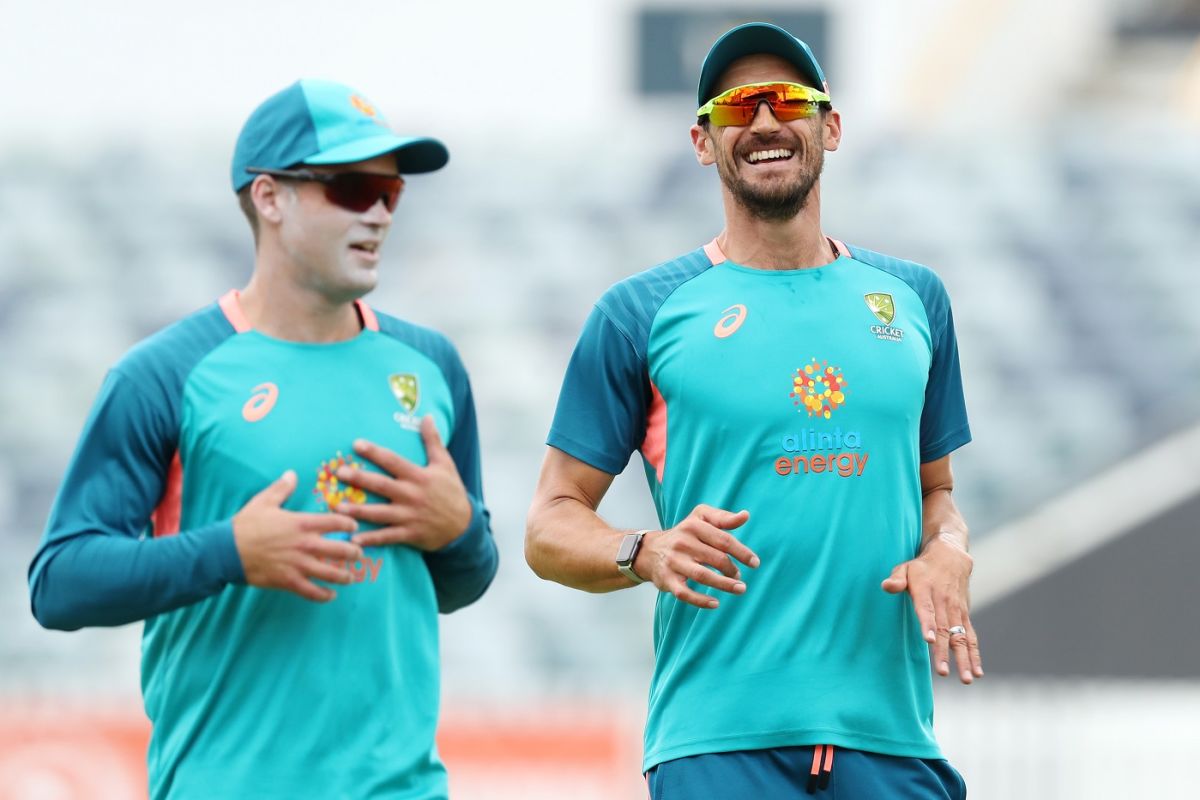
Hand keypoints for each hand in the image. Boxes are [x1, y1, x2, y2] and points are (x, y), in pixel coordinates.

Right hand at [233, 471, 362, 601]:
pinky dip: (324, 595)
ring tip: (350, 576)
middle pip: (342, 550)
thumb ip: (282, 488)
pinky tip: (331, 595)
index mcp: (303, 523)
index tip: (354, 526)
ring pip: (332, 573)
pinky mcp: (289, 581)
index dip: (350, 524)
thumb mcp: (264, 501)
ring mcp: (299, 565)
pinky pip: (313, 592)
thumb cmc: (246, 525)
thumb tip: (292, 473)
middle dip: (354, 552)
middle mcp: (306, 545)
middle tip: (358, 553)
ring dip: (345, 576)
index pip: (337, 522)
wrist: (226, 551)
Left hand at [334, 415, 472, 549]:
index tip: (356, 444)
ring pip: (380, 513)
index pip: (393, 461)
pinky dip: (371, 539)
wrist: (464, 525)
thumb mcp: (445, 464)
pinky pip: (387, 537)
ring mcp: (409, 516)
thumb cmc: (451, 491)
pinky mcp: (409, 534)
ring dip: (359, 510)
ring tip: (338, 507)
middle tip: (340, 472)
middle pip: (382, 485)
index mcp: (419, 476)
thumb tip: (427, 416)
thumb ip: (433, 441)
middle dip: (360, 478)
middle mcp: (412, 495)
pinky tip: (353, 539)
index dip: (375, 452)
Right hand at [633, 505, 759, 608]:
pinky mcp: (667, 579)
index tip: (755, 563)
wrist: (649, 551)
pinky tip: (715, 603)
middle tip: (740, 578)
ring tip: (740, 589)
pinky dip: (701, 600)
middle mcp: (682, 542)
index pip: (724, 540)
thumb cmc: (683, 535)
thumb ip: (723, 518)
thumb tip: (745, 515)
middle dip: (733, 570)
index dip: (742, 552)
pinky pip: (685, 593)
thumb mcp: (699, 519)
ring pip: (703, 576)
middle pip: (716, 558)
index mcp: (693, 525)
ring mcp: (674, 562)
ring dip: (724, 585)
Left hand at [881, 535, 982, 683]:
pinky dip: (975, 654)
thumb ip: (896, 578)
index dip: (928, 624)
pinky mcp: (964, 616)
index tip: (928, 640)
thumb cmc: (922, 567)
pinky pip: (971, 637)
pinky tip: (977, 672)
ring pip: (961, 637)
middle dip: (943, 652)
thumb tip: (886, 586)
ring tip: (966, 679)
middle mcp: (944, 603)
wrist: (951, 557)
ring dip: (964, 659)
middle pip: (945, 630)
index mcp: (927, 591)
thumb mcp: (905, 567)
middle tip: (943, 672)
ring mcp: (957, 611)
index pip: (927, 610)